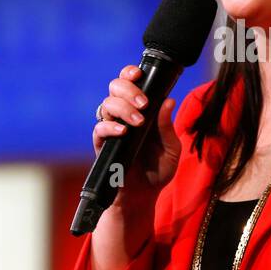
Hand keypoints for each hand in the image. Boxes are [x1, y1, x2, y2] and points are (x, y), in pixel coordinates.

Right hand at [93, 65, 180, 205]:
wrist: (145, 195)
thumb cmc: (159, 170)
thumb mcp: (171, 148)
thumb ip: (167, 126)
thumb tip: (169, 101)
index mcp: (141, 110)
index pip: (130, 83)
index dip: (130, 73)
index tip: (139, 73)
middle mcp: (123, 115)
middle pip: (115, 88)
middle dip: (128, 89)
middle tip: (144, 104)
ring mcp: (112, 129)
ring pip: (106, 104)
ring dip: (123, 108)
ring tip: (139, 122)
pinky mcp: (102, 145)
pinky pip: (99, 128)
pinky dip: (110, 127)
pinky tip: (123, 132)